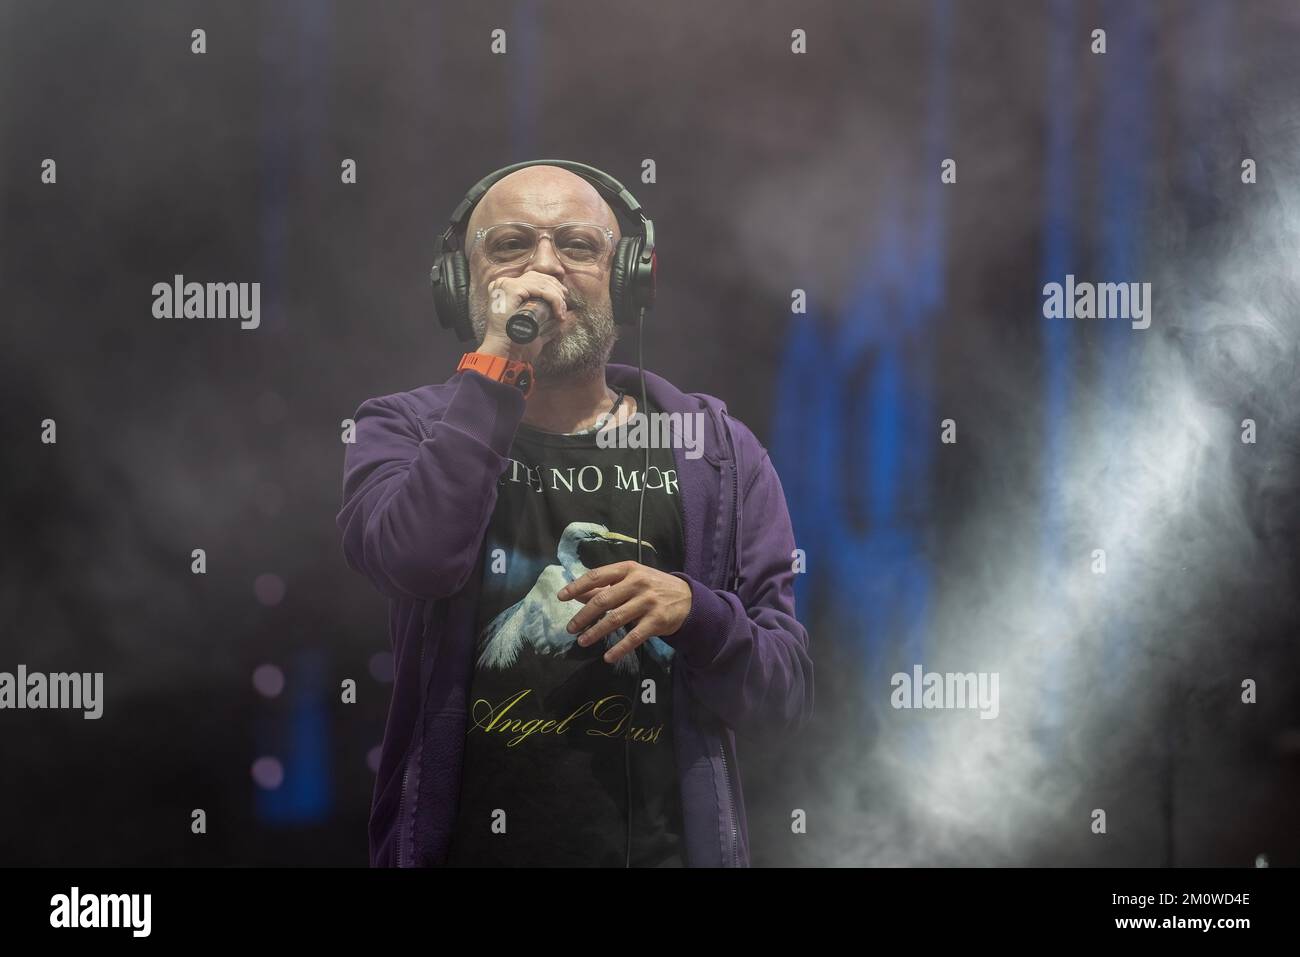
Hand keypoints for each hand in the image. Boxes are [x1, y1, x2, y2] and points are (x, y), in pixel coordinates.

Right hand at [478, 270, 572, 363]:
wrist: (504, 353)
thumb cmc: (516, 343)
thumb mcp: (533, 327)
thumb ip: (546, 320)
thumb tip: (565, 317)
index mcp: (506, 289)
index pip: (533, 278)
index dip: (551, 286)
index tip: (563, 300)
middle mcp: (503, 283)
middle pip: (538, 277)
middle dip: (556, 290)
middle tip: (564, 307)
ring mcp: (506, 284)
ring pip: (542, 282)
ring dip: (557, 298)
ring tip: (561, 313)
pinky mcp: (511, 288)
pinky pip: (541, 289)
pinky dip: (554, 300)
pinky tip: (558, 313)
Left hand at [557, 561, 692, 664]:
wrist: (688, 598)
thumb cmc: (653, 587)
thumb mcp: (631, 579)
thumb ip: (605, 586)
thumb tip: (577, 594)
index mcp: (628, 569)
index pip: (597, 576)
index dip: (577, 586)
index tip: (561, 597)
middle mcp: (638, 583)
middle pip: (603, 599)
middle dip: (583, 615)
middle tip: (570, 628)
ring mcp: (648, 602)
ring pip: (615, 619)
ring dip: (596, 632)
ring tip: (582, 641)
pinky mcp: (657, 621)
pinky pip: (634, 637)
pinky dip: (619, 649)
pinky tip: (608, 657)